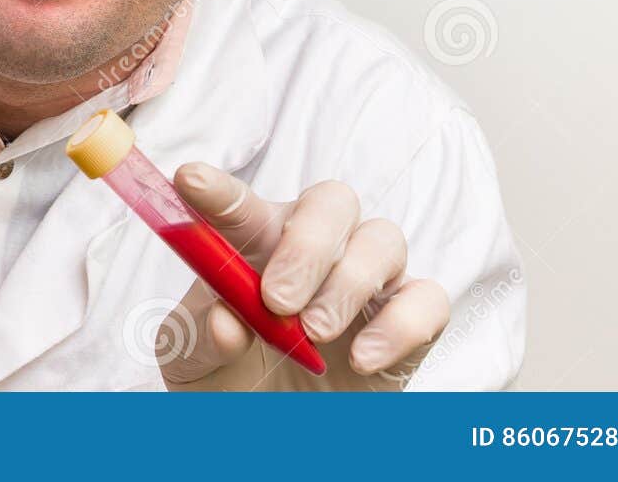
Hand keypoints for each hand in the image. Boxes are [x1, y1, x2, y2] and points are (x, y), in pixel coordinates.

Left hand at [157, 163, 448, 390]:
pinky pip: (427, 299)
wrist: (274, 437)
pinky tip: (362, 358)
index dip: (219, 190)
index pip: (240, 204)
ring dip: (349, 282)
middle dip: (308, 244)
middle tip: (277, 300)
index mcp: (253, 245)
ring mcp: (365, 284)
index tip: (190, 181)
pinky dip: (399, 325)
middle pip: (332, 202)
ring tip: (314, 332)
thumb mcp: (191, 365)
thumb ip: (199, 339)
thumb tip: (227, 321)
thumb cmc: (228, 382)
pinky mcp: (406, 324)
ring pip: (383, 239)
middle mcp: (314, 251)